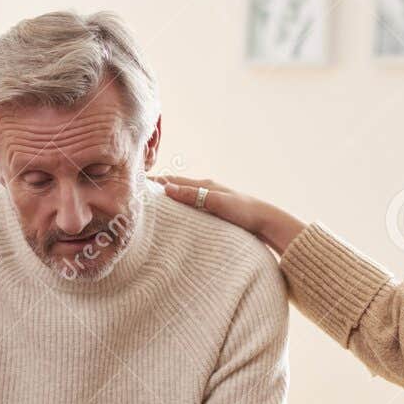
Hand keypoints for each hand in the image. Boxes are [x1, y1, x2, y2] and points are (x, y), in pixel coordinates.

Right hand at [154, 174, 306, 254]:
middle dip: (159, 190)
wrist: (266, 222)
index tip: (138, 185)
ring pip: (184, 197)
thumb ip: (193, 195)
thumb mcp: (217, 203)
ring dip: (169, 200)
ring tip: (152, 207)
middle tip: (139, 196)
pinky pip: (192, 207)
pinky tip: (176, 216)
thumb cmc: (244, 212)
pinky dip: (180, 208)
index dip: (156, 183)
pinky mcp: (216, 211)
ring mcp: (211, 200)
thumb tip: (167, 189)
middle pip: (177, 187)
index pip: (174, 181)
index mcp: (205, 185)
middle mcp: (207, 190)